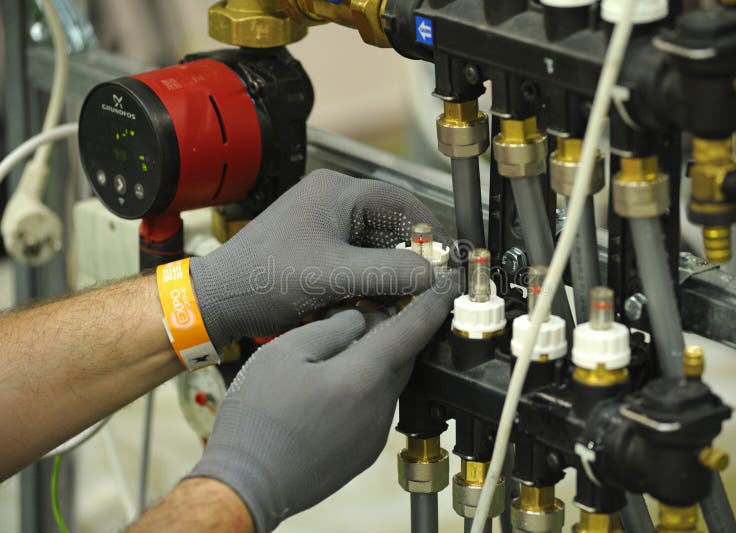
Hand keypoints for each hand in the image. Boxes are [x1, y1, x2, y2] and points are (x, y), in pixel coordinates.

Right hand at [188, 272, 459, 531]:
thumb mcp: (285, 353)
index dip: (433, 302)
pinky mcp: (364, 451)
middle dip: (393, 331)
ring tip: (336, 352)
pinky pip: (374, 407)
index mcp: (364, 376)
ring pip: (387, 382)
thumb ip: (331, 329)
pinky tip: (329, 388)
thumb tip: (358, 321)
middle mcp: (379, 407)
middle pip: (402, 356)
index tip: (446, 285)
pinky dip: (363, 388)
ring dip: (374, 361)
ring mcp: (374, 433)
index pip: (414, 330)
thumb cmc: (259, 420)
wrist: (248, 483)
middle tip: (366, 313)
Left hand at [190, 169, 446, 348]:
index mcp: (336, 191)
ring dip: (389, 268)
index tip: (446, 259)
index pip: (401, 202)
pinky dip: (369, 276)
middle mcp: (330, 200)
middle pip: (390, 223)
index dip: (429, 230)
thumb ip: (389, 272)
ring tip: (402, 295)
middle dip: (410, 254)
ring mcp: (320, 223)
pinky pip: (355, 256)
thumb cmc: (264, 278)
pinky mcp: (313, 246)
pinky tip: (374, 299)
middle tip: (428, 283)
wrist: (219, 299)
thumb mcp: (334, 275)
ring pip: (374, 243)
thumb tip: (436, 275)